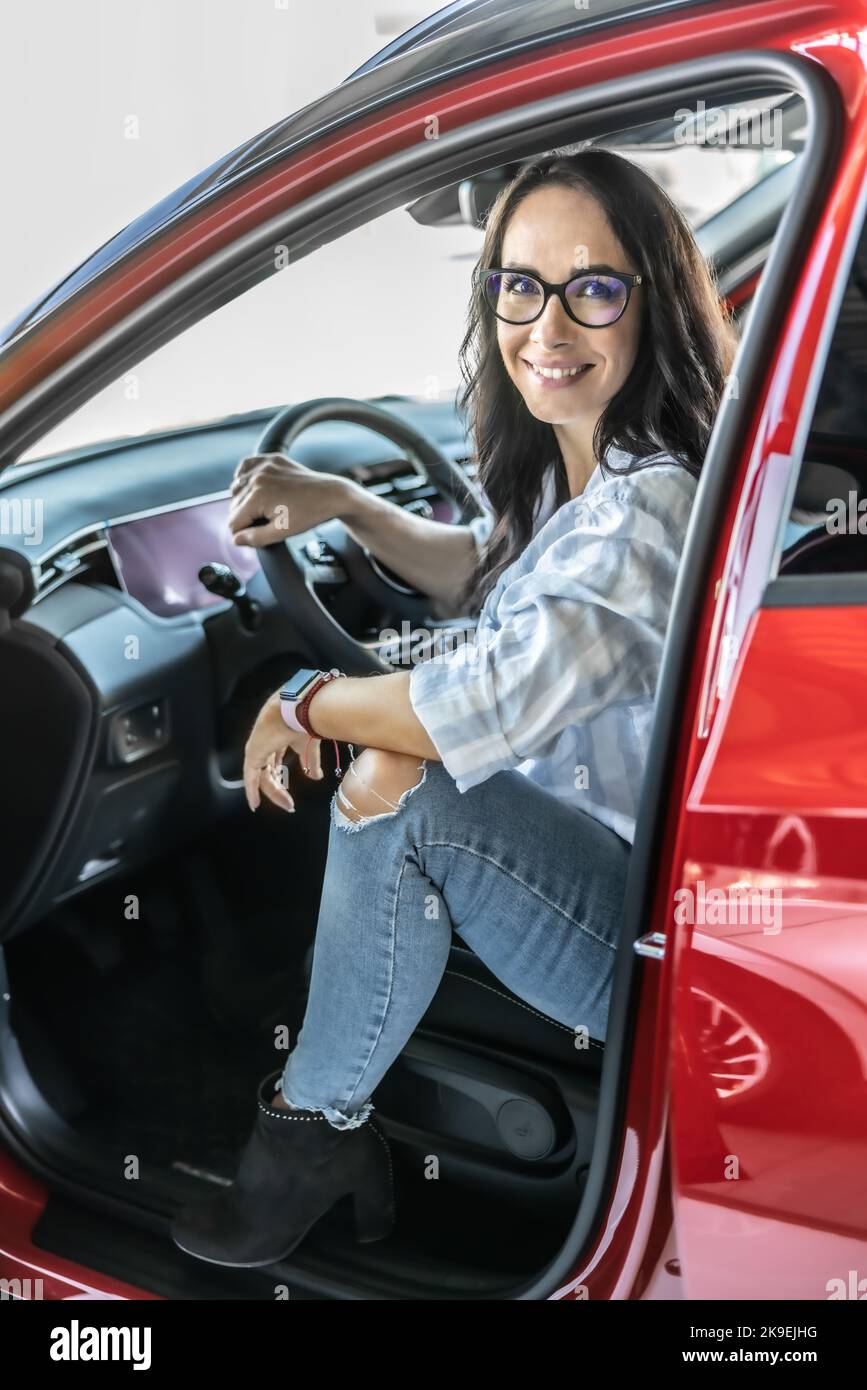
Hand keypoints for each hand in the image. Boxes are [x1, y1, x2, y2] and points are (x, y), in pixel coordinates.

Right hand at [228, 452, 348, 546]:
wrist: (330, 494)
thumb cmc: (309, 513)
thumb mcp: (282, 532)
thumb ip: (255, 538)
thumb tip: (236, 540)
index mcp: (257, 496)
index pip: (233, 521)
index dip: (243, 532)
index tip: (256, 534)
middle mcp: (256, 478)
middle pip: (234, 505)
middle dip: (245, 516)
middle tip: (265, 521)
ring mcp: (263, 466)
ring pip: (237, 487)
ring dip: (244, 499)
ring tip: (262, 507)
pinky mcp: (270, 459)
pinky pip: (245, 466)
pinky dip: (246, 476)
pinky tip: (255, 486)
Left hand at [243, 689, 324, 812]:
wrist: (299, 709)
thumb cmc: (305, 721)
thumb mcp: (309, 746)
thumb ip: (310, 762)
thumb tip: (316, 777)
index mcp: (278, 737)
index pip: (275, 760)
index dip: (280, 775)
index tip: (287, 791)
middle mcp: (265, 743)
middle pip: (269, 770)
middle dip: (279, 788)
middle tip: (290, 804)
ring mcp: (257, 748)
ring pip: (262, 776)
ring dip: (274, 793)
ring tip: (287, 805)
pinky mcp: (252, 754)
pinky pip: (250, 777)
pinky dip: (252, 792)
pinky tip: (255, 805)